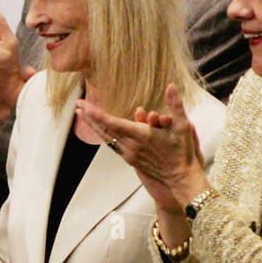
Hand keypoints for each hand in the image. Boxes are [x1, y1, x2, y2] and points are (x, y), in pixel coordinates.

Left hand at [77, 84, 208, 210]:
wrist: (181, 177)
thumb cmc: (183, 151)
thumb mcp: (183, 125)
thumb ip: (176, 104)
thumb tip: (171, 85)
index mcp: (142, 136)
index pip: (114, 124)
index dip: (97, 115)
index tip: (84, 106)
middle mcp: (132, 147)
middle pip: (105, 131)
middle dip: (90, 117)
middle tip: (77, 104)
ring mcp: (130, 155)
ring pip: (107, 139)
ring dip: (94, 126)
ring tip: (83, 115)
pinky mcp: (130, 160)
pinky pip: (113, 145)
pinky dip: (104, 135)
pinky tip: (99, 129)